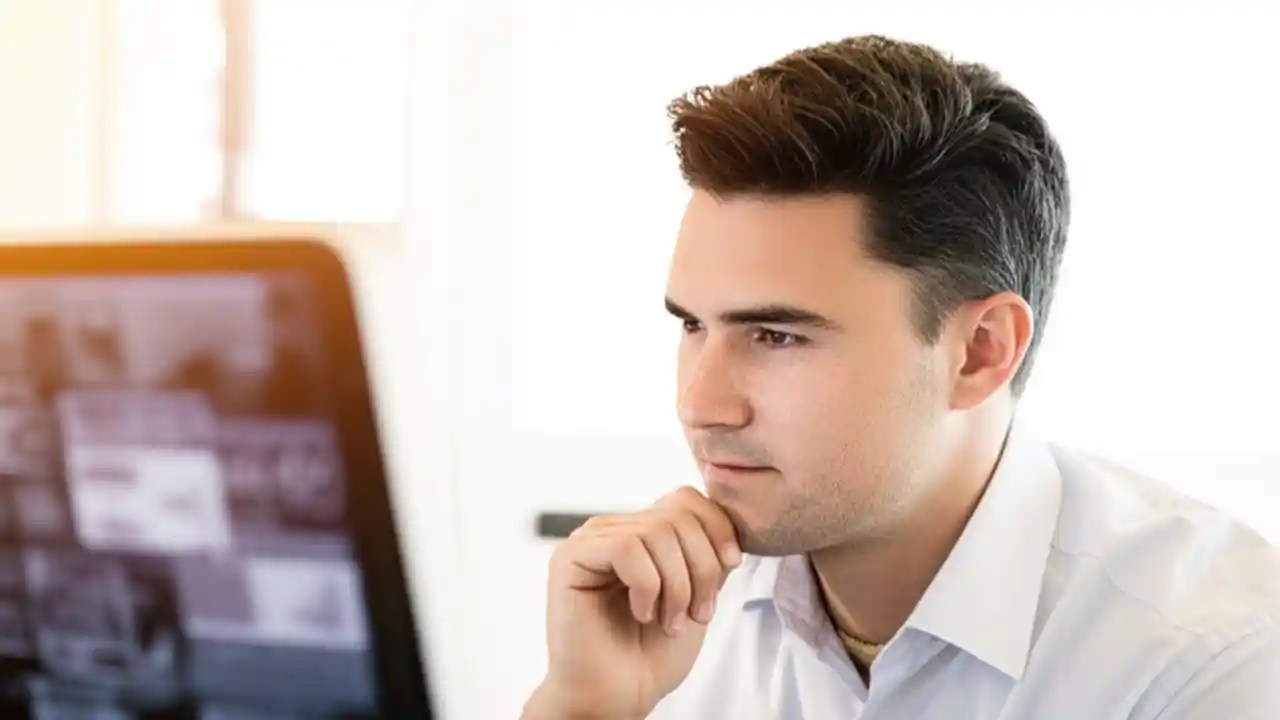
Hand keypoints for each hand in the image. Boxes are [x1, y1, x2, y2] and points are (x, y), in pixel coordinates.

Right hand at [523, 486, 741, 719]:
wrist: (618, 697)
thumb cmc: (652, 654)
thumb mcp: (697, 592)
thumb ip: (707, 552)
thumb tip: (727, 521)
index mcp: (642, 531)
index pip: (685, 498)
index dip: (717, 528)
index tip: (731, 567)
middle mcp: (613, 528)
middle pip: (676, 515)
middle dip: (701, 567)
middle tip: (698, 612)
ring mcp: (589, 541)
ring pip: (655, 532)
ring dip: (677, 585)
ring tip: (670, 622)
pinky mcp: (570, 558)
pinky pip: (625, 549)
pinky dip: (647, 586)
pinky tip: (642, 613)